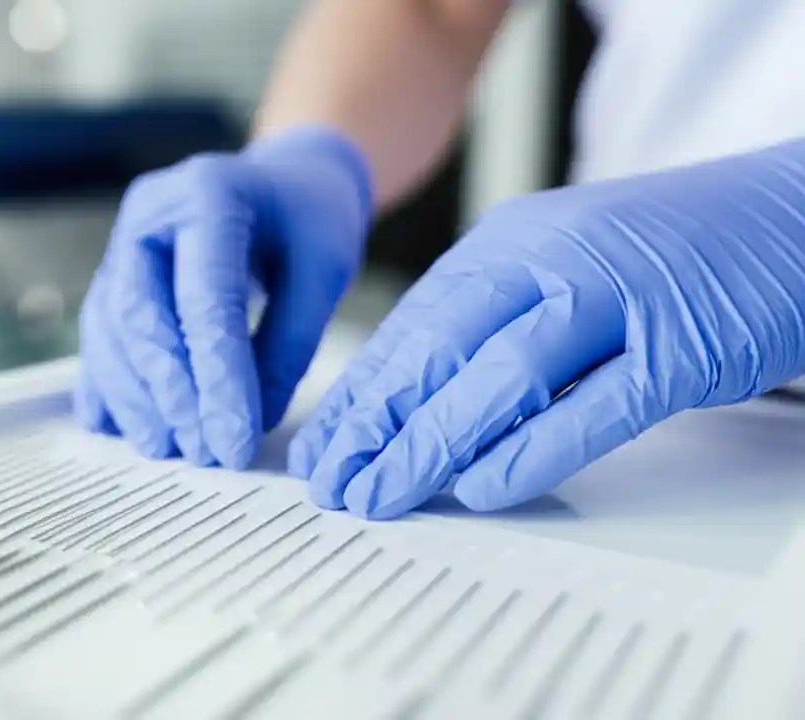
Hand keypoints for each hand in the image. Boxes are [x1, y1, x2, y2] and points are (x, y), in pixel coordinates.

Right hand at [75, 126, 372, 467]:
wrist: (281, 181)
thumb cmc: (307, 219)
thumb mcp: (324, 269)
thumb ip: (290, 342)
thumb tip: (253, 419)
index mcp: (207, 192)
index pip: (205, 297)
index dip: (218, 376)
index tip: (235, 440)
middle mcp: (150, 213)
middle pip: (141, 313)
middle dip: (170, 394)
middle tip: (203, 452)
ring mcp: (122, 243)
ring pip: (110, 329)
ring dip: (136, 399)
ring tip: (169, 449)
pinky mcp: (113, 275)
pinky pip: (99, 336)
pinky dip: (110, 386)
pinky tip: (122, 428)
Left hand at [290, 141, 804, 518]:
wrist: (794, 212)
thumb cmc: (669, 251)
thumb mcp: (562, 264)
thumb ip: (494, 318)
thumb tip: (413, 394)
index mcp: (513, 243)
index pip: (414, 326)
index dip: (361, 392)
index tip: (320, 446)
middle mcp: (555, 260)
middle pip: (442, 350)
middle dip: (375, 424)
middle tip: (331, 483)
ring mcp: (619, 299)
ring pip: (502, 377)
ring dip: (431, 444)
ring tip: (381, 495)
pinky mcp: (679, 347)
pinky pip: (593, 407)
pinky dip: (532, 449)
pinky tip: (482, 488)